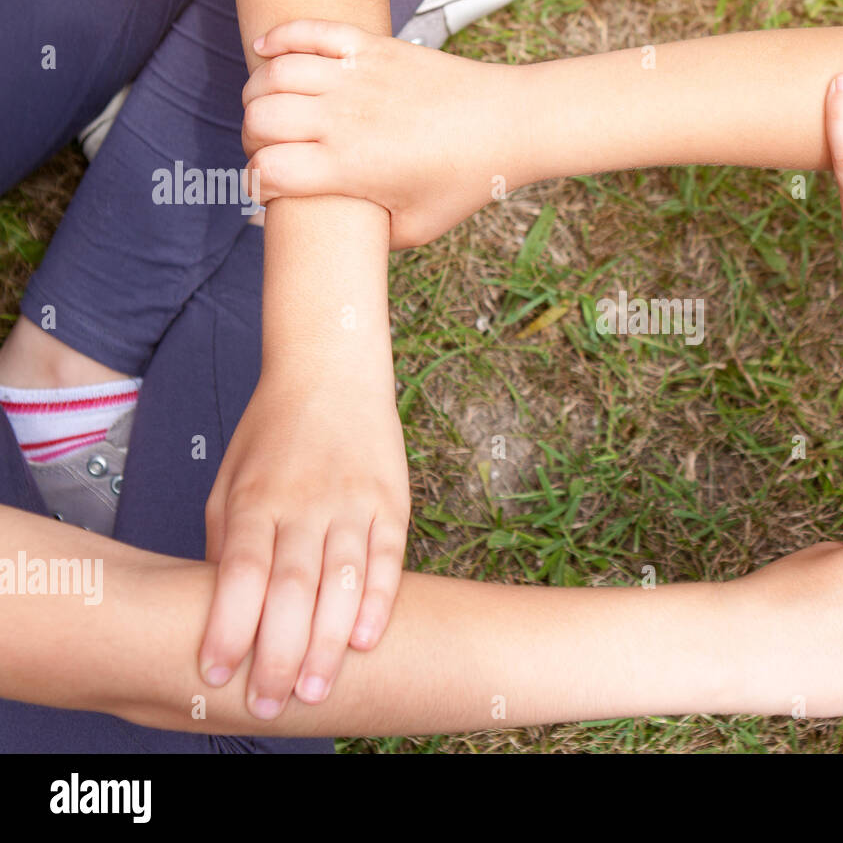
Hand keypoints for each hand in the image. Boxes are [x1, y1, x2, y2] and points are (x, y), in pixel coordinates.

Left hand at [199, 373, 410, 718]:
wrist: (333, 375)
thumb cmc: (273, 434)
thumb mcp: (230, 479)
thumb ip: (227, 542)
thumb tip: (223, 610)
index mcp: (256, 498)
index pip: (240, 573)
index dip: (227, 626)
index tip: (214, 674)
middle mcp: (304, 502)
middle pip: (290, 589)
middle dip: (278, 654)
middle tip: (268, 704)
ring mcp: (352, 502)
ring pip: (341, 582)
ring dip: (327, 643)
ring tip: (314, 691)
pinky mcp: (392, 502)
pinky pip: (387, 560)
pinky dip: (378, 603)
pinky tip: (365, 642)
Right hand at [240, 20, 512, 248]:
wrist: (508, 124)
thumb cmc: (466, 181)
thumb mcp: (418, 228)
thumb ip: (371, 239)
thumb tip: (335, 241)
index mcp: (350, 167)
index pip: (268, 171)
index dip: (257, 185)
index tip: (271, 192)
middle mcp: (345, 119)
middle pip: (259, 119)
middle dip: (253, 139)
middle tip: (273, 151)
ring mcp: (356, 77)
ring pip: (274, 73)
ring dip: (259, 94)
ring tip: (271, 110)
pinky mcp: (372, 47)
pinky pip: (309, 30)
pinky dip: (280, 38)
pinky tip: (268, 53)